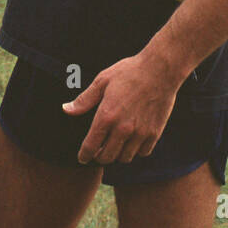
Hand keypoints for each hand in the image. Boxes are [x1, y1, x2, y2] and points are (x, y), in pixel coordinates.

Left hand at [63, 53, 178, 164]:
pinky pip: (142, 153)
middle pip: (107, 157)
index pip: (91, 146)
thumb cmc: (129, 72)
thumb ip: (84, 100)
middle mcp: (123, 128)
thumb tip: (66, 110)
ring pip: (125, 158)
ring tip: (114, 146)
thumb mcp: (102, 81)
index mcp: (107, 115)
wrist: (160, 70)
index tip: (82, 157)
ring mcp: (140, 133)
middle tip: (97, 151)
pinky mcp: (155, 133)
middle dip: (99, 157)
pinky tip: (132, 142)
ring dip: (117, 155)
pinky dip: (136, 151)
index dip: (84, 155)